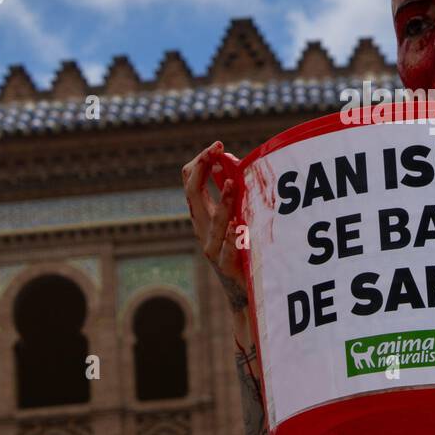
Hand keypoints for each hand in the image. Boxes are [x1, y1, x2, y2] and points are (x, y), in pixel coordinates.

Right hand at [182, 141, 248, 312]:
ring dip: (222, 201)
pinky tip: (238, 225)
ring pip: (213, 221)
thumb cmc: (241, 248)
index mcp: (202, 214)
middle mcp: (202, 228)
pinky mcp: (226, 264)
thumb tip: (225, 162)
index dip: (200, 161)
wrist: (244, 289)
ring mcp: (212, 246)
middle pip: (192, 193)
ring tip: (230, 185)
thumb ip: (228, 194)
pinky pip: (227, 249)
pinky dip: (233, 236)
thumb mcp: (232, 216)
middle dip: (202, 168)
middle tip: (215, 150)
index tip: (217, 145)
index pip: (190, 181)